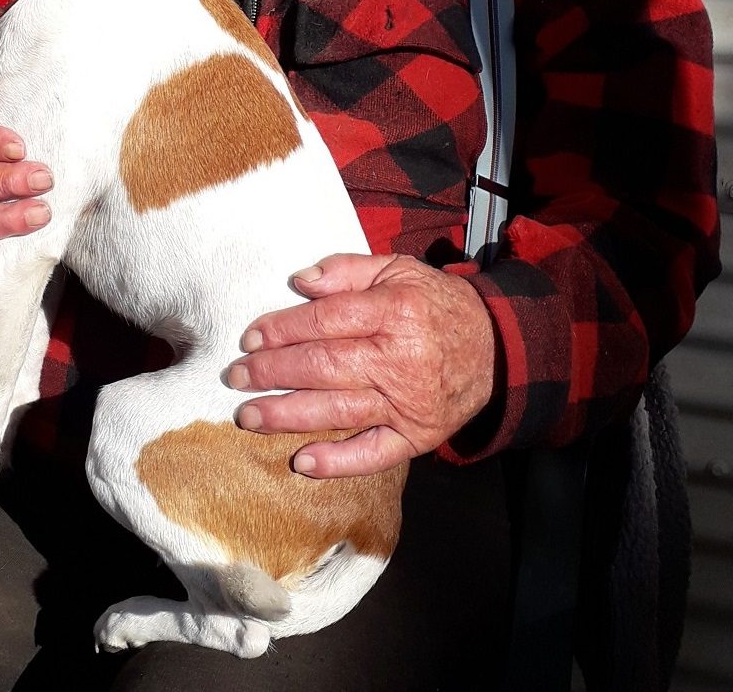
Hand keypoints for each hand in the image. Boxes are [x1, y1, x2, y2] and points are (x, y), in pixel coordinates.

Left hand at [228, 253, 495, 476]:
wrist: (497, 348)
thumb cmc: (435, 304)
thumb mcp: (398, 269)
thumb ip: (347, 270)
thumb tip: (299, 281)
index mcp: (395, 311)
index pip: (325, 320)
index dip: (282, 329)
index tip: (250, 338)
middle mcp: (400, 359)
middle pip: (324, 365)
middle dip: (272, 372)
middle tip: (235, 377)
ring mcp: (409, 403)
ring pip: (338, 410)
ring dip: (287, 415)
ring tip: (249, 416)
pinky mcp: (417, 436)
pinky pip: (374, 454)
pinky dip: (338, 462)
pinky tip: (302, 462)